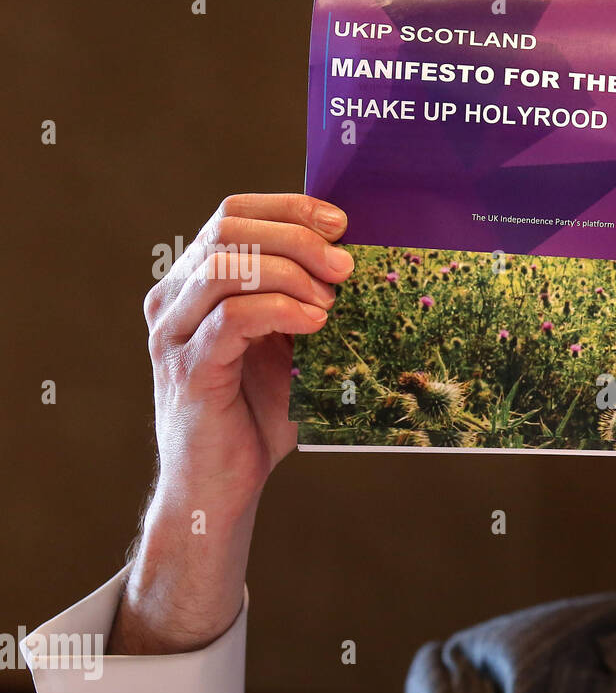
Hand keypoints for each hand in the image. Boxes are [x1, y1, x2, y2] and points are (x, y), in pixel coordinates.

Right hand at [111, 194, 352, 653]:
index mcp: (195, 282)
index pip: (233, 214)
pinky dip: (280, 310)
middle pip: (229, 231)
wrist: (222, 484)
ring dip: (291, 273)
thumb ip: (310, 304)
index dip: (289, 207)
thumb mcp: (292, 347)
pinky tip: (315, 322)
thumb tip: (364, 266)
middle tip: (346, 265)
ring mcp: (175, 333)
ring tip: (334, 298)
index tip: (341, 222)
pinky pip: (231, 319)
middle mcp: (174, 299)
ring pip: (226, 267)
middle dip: (297, 237)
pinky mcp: (189, 369)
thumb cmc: (258, 415)